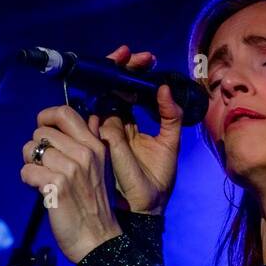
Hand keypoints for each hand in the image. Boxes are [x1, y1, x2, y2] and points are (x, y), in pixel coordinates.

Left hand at [19, 104, 122, 263]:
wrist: (99, 240)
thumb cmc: (97, 206)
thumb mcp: (102, 169)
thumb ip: (92, 143)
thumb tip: (90, 119)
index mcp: (95, 146)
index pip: (65, 113)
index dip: (46, 117)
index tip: (43, 128)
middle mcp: (85, 154)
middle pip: (42, 132)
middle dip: (37, 148)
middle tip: (45, 166)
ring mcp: (71, 169)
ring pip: (31, 150)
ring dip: (31, 164)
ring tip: (42, 178)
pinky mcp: (56, 186)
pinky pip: (28, 171)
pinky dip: (29, 180)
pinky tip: (40, 190)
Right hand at [92, 44, 182, 216]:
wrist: (138, 212)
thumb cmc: (154, 184)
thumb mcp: (170, 146)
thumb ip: (169, 117)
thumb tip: (162, 88)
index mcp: (139, 125)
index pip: (135, 91)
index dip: (137, 72)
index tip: (145, 59)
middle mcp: (121, 125)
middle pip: (116, 90)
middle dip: (121, 68)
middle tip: (127, 53)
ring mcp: (107, 132)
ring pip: (104, 100)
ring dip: (108, 80)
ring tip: (118, 62)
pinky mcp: (97, 142)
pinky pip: (94, 119)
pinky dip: (96, 104)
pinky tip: (103, 91)